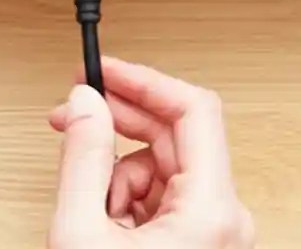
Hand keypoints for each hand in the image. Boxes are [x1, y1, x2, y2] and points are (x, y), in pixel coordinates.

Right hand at [47, 57, 254, 248]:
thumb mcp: (81, 230)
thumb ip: (83, 159)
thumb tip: (86, 101)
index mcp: (211, 210)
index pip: (193, 110)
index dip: (143, 81)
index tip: (105, 69)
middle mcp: (225, 217)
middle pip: (174, 135)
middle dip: (118, 121)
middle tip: (75, 109)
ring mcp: (214, 230)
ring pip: (162, 165)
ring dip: (116, 172)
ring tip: (88, 203)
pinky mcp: (198, 240)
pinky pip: (162, 194)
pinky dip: (125, 196)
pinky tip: (103, 218)